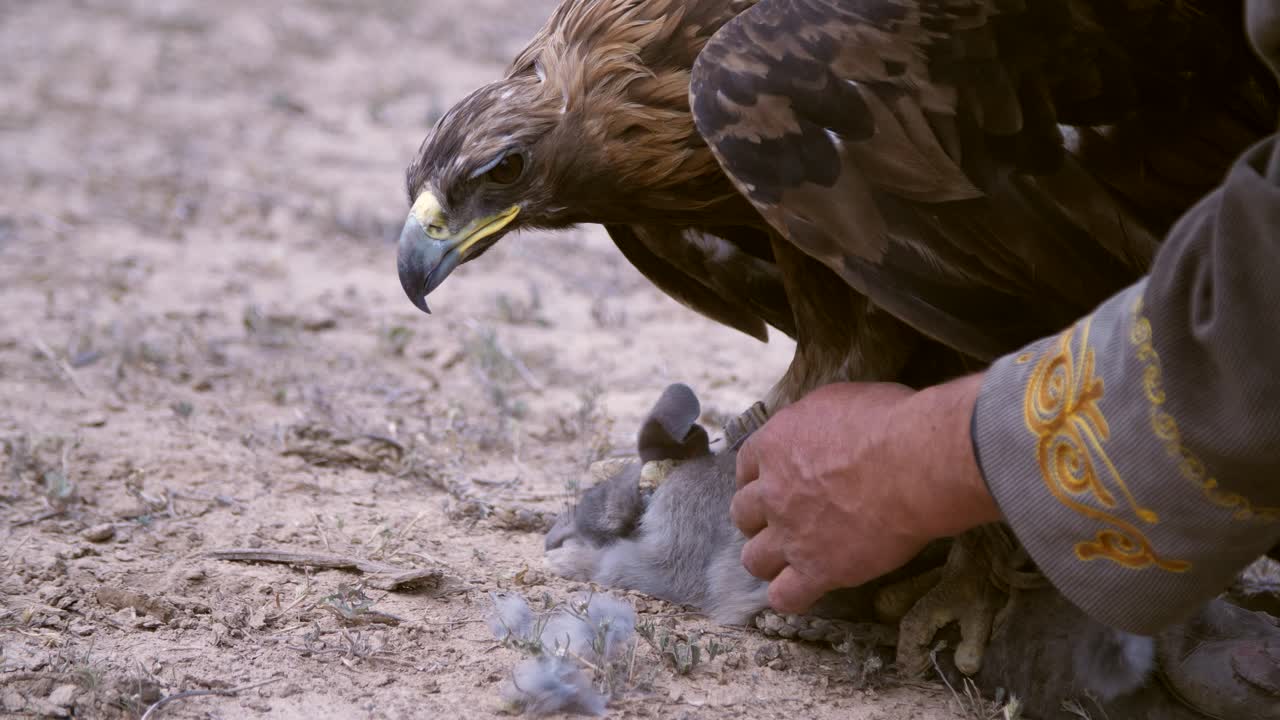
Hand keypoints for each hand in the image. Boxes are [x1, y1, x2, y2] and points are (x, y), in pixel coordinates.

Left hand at [731, 374, 1000, 613]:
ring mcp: (791, 534)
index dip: (758, 478)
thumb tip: (819, 430)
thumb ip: (814, 421)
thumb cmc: (890, 423)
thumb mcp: (839, 400)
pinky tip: (805, 591)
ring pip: (754, 559)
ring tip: (790, 560)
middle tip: (784, 521)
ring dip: (768, 560)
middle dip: (759, 519)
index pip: (745, 467)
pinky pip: (785, 597)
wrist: (917, 464)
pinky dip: (790, 597)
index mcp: (774, 445)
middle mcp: (772, 491)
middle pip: (743, 514)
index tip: (772, 484)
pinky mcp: (817, 570)